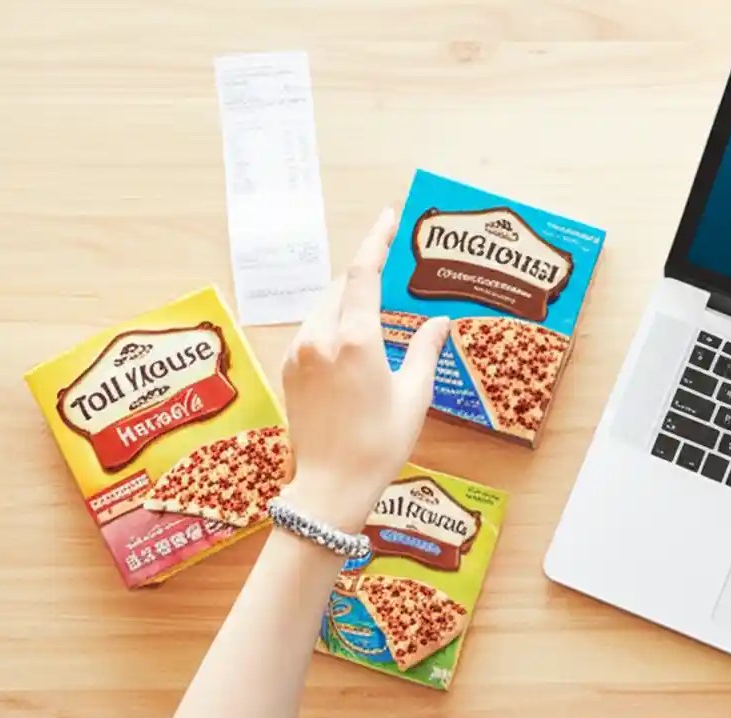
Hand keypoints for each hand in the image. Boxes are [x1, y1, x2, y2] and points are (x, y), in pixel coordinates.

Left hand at [279, 208, 449, 530]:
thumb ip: (426, 351)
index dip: (377, 239)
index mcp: (356, 339)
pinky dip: (332, 322)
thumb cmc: (379, 445)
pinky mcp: (289, 370)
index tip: (389, 217)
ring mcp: (299, 353)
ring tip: (375, 307)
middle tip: (392, 266)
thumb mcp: (414, 396)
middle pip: (342, 286)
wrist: (329, 488)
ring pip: (324, 307)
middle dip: (365, 272)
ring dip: (348, 298)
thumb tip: (440, 322)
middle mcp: (320, 338)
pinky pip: (312, 330)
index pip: (363, 272)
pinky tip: (352, 339)